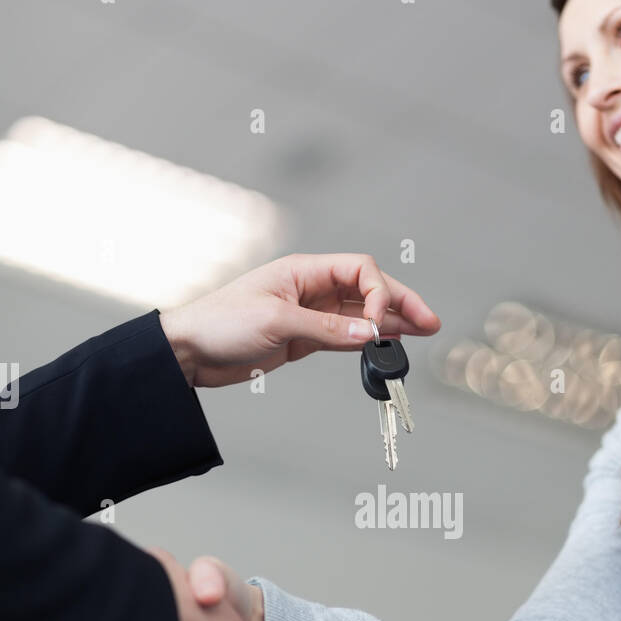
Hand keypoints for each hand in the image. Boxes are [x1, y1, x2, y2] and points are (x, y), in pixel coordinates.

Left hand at [158, 252, 440, 387]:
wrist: (190, 351)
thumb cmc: (221, 324)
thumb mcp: (278, 324)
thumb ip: (329, 329)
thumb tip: (371, 332)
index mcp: (304, 270)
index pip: (359, 270)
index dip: (378, 292)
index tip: (378, 323)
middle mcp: (311, 287)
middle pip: (368, 288)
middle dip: (400, 303)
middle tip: (430, 322)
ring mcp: (310, 312)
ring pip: (361, 312)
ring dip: (391, 322)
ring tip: (422, 332)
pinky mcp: (304, 337)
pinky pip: (347, 334)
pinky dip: (369, 338)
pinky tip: (388, 343)